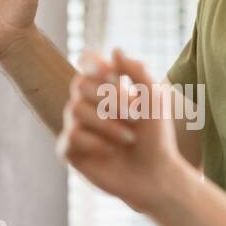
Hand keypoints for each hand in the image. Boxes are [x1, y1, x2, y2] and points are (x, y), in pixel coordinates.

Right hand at [57, 49, 184, 214]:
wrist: (156, 175)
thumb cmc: (157, 137)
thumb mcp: (153, 99)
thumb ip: (137, 71)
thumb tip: (114, 50)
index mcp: (107, 89)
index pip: (86, 64)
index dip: (93, 64)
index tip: (111, 73)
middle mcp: (89, 105)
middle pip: (79, 84)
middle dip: (109, 98)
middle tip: (135, 115)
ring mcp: (78, 128)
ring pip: (73, 109)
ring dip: (106, 123)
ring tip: (129, 138)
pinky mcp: (72, 151)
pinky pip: (68, 136)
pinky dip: (91, 141)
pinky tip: (109, 151)